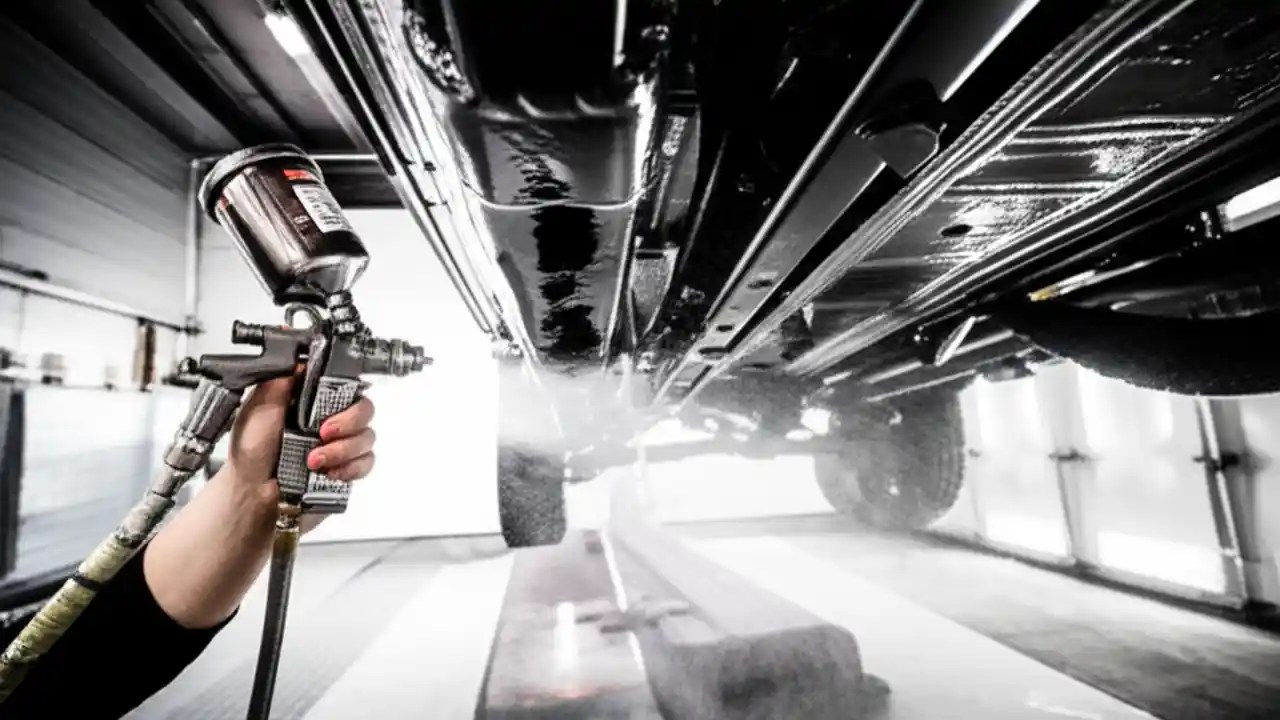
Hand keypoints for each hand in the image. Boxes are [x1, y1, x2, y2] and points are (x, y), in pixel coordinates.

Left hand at [223, 374, 376, 530]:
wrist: (251, 493)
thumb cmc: (250, 453)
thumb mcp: (257, 406)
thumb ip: (280, 379)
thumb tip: (298, 353)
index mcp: (311, 399)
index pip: (344, 384)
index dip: (344, 391)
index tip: (326, 407)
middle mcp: (329, 419)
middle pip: (364, 408)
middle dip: (348, 422)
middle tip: (323, 433)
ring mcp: (340, 444)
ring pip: (367, 437)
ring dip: (343, 450)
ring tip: (314, 461)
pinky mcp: (347, 468)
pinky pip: (367, 462)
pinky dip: (351, 468)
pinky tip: (330, 473)